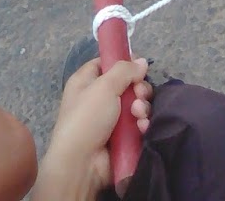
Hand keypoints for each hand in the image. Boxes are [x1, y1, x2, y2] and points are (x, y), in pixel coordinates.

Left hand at [34, 57, 151, 200]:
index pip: (107, 64)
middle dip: (138, 88)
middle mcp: (99, 98)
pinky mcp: (122, 137)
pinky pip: (138, 124)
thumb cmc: (87, 118)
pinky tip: (141, 127)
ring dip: (142, 107)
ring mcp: (111, 119)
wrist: (82, 164)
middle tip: (139, 94)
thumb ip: (125, 70)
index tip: (139, 64)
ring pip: (136, 104)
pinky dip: (142, 124)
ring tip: (138, 114)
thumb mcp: (103, 86)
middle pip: (127, 84)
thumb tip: (141, 62)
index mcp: (87, 82)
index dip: (123, 62)